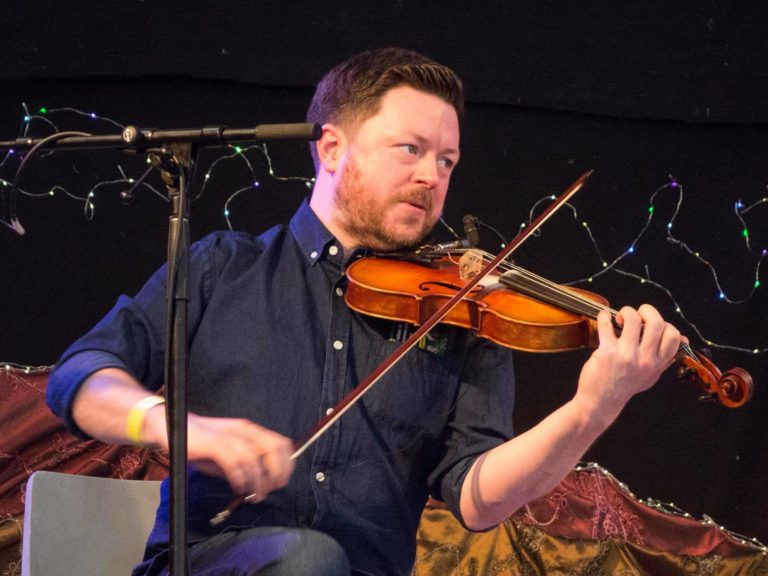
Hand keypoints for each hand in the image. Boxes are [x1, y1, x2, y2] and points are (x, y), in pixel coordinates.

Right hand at [146, 411, 294, 500]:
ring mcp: (228, 435)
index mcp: (250, 430)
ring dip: (257, 481)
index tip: (281, 481)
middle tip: (269, 490)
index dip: (286, 463)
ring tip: (254, 495)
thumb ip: (246, 464)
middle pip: (272, 450)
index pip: (280, 443)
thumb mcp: (229, 453)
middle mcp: (243, 430)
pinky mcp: (213, 444)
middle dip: (276, 473)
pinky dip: (240, 478)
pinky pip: (234, 462)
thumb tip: (263, 482)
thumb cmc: (202, 444)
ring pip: (254, 459)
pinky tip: (239, 488)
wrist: (171, 427)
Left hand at [575, 304, 681, 424]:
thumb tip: (683, 339)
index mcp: (658, 363)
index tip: (652, 325)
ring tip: (619, 318)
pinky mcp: (607, 352)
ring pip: (632, 319)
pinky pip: (606, 324)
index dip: (664, 324)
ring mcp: (626, 355)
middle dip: (647, 310)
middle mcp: (645, 359)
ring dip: (626, 311)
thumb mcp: (651, 375)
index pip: (673, 336)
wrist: (601, 401)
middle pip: (656, 322)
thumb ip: (665, 358)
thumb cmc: (625, 386)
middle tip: (637, 313)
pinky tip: (604, 318)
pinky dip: (604, 316)